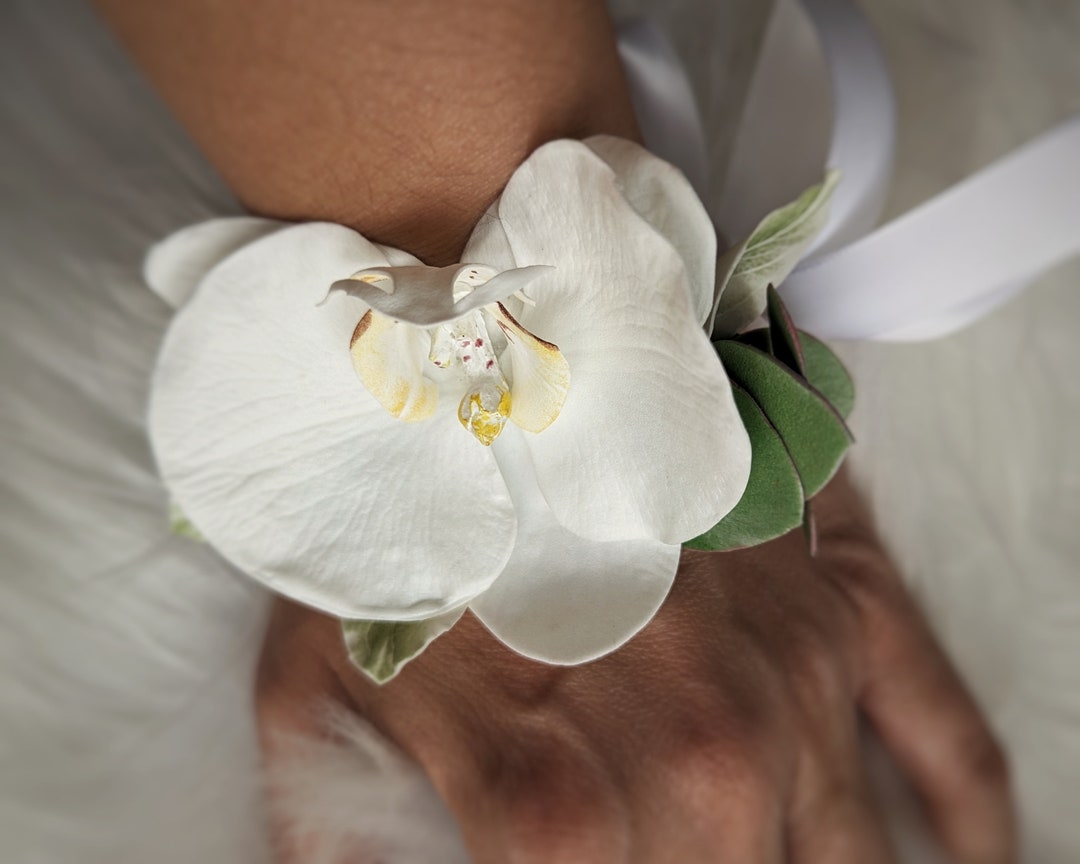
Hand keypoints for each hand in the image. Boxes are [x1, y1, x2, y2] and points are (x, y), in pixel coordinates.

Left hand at [256, 471, 1014, 862]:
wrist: (484, 349)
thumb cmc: (396, 520)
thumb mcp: (312, 698)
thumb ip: (343, 834)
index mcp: (549, 800)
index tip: (573, 860)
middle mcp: (695, 747)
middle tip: (655, 838)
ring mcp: (788, 670)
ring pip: (839, 849)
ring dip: (804, 859)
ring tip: (758, 845)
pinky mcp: (838, 598)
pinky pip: (944, 738)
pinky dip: (959, 817)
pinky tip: (956, 859)